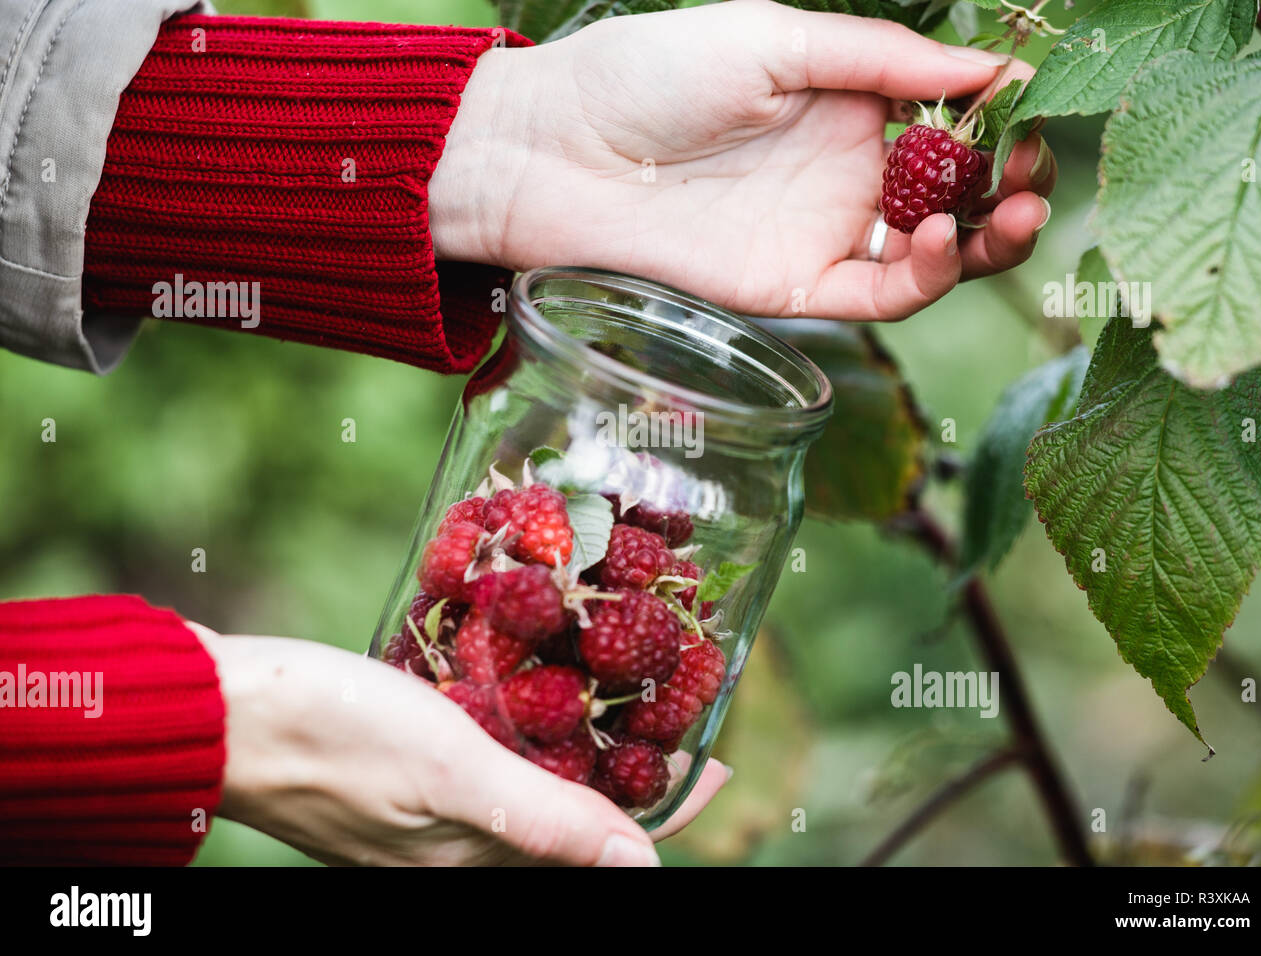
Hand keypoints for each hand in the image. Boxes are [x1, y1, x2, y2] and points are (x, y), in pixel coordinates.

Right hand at [190, 626, 728, 865]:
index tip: (721, 765)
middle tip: (679, 712)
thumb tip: (643, 870)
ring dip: (582, 747)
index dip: (668, 808)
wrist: (222, 712)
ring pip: (533, 784)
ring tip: (622, 692)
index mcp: (478, 860)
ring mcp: (430, 812)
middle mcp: (461, 846)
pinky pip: (486, 760)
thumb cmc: (334, 737)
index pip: (604, 846)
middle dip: (632, 772)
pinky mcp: (404, 776)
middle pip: (575, 816)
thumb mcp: (452, 773)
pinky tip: (532, 687)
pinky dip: (524, 728)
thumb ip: (545, 822)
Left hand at [432, 0, 1054, 321]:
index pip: (952, 121)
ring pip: (935, 254)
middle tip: (1036, 173)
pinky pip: (881, 296)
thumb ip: (878, 57)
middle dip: (1011, 186)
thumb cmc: (649, 73)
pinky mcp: (795, 289)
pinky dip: (925, 277)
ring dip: (989, 239)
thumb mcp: (774, 35)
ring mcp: (824, 235)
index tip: (1038, 104)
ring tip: (1015, 210)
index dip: (1003, 120)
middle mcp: (847, 175)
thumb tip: (989, 67)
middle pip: (958, 195)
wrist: (559, 150)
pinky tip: (940, 243)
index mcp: (846, 105)